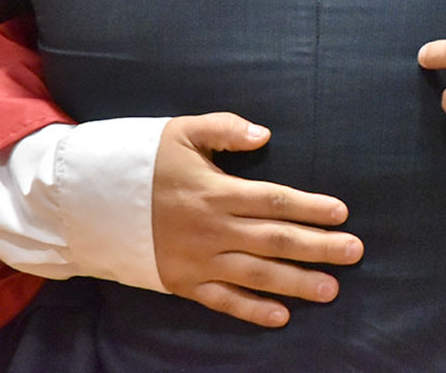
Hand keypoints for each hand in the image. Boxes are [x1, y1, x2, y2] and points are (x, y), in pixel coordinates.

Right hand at [153, 112, 363, 327]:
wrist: (89, 200)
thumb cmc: (143, 161)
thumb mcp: (182, 131)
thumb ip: (225, 129)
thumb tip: (264, 134)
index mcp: (216, 191)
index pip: (274, 200)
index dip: (310, 207)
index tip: (342, 213)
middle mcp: (212, 229)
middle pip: (275, 240)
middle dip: (319, 247)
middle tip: (355, 252)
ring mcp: (198, 260)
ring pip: (256, 274)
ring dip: (296, 282)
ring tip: (331, 289)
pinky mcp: (182, 282)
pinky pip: (222, 300)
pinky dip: (252, 311)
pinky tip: (281, 316)